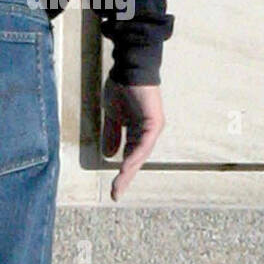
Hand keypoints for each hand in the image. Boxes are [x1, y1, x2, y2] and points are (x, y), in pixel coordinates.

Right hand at [101, 79, 164, 200]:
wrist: (130, 69)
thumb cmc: (121, 88)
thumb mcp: (112, 115)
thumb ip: (112, 134)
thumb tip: (108, 155)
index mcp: (136, 131)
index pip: (129, 155)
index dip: (121, 171)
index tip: (113, 188)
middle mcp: (147, 133)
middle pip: (135, 159)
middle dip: (125, 177)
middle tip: (116, 194)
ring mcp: (152, 129)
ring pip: (140, 155)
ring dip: (129, 170)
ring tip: (119, 184)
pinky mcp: (154, 124)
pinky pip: (143, 144)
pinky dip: (135, 155)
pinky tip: (127, 165)